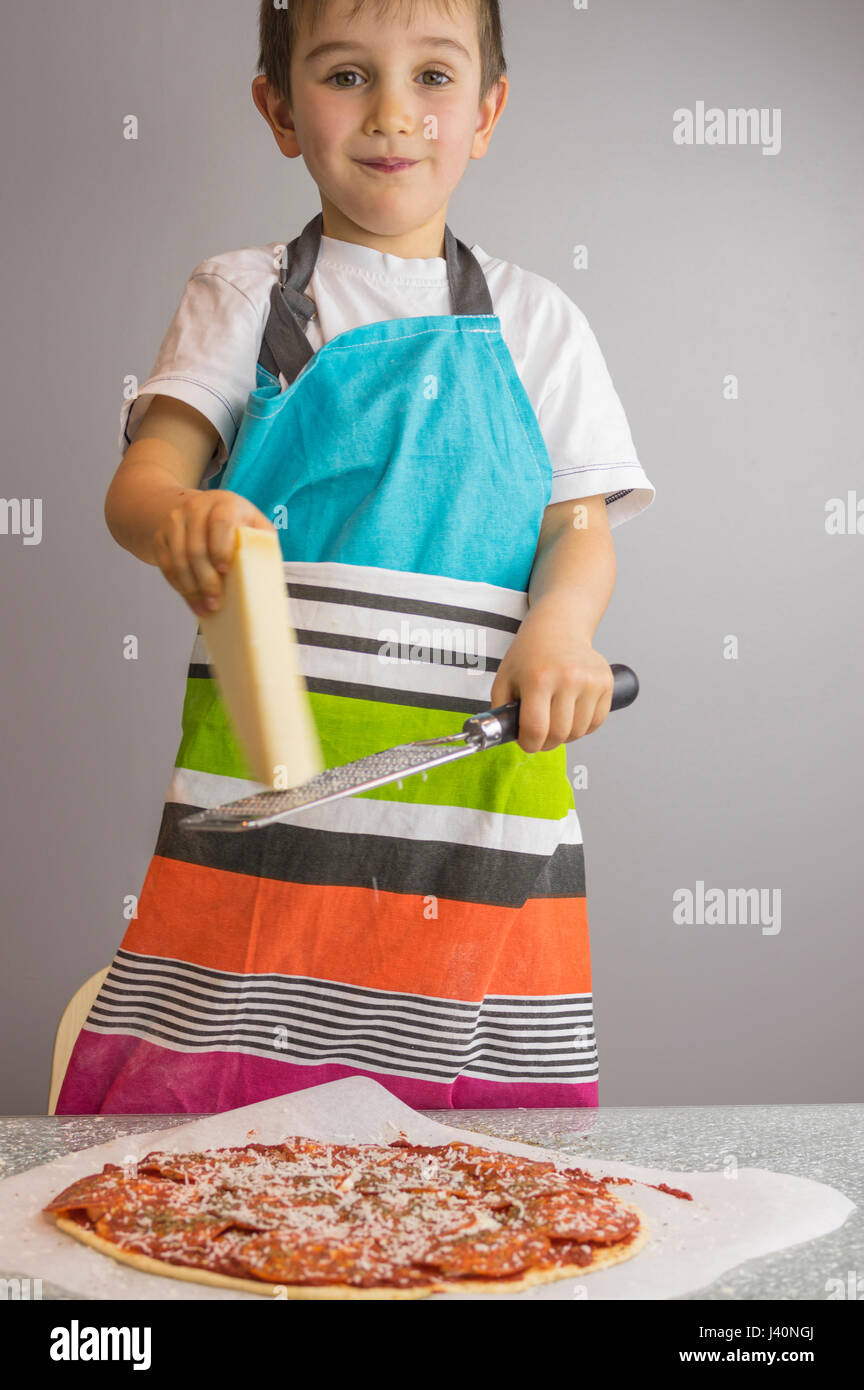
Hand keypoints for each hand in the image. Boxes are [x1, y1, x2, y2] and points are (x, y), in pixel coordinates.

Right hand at [152, 490, 276, 616]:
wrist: (199, 509)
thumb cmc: (235, 523)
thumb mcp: (254, 525)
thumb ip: (262, 543)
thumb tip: (269, 577)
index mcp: (225, 504)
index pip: (220, 523)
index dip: (221, 548)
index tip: (225, 571)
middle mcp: (196, 507)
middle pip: (196, 547)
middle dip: (206, 580)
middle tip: (216, 602)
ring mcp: (175, 520)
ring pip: (178, 558)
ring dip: (191, 588)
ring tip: (204, 608)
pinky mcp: (161, 535)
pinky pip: (165, 564)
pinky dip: (178, 585)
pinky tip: (191, 600)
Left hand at [488, 599, 614, 752]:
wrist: (558, 628)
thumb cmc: (530, 656)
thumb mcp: (504, 680)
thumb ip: (501, 712)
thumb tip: (507, 739)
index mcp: (538, 678)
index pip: (535, 729)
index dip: (529, 744)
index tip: (527, 743)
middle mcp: (567, 678)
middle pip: (559, 734)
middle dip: (546, 743)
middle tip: (539, 735)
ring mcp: (590, 681)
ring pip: (579, 732)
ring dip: (565, 735)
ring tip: (555, 720)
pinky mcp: (606, 683)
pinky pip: (596, 722)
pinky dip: (583, 726)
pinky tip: (571, 713)